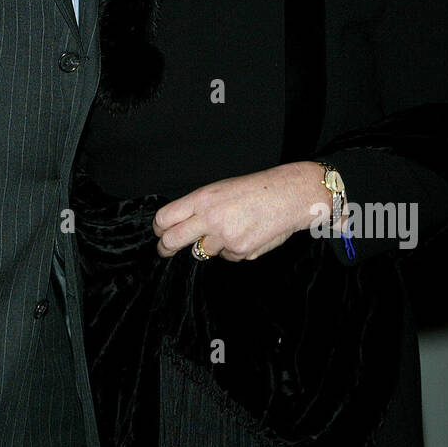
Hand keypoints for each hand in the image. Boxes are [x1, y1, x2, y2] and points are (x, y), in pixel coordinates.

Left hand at [153, 162, 325, 261]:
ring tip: (233, 227)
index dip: (158, 228)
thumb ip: (199, 208)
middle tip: (164, 250)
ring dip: (212, 245)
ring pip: (203, 250)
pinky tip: (249, 233)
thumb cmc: (255, 190)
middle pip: (172, 240)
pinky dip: (234, 249)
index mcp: (202, 199)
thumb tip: (180, 226)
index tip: (159, 232)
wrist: (288, 196)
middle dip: (165, 248)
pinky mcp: (240, 251)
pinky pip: (228, 256)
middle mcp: (210, 218)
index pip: (166, 218)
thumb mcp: (220, 190)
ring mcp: (224, 237)